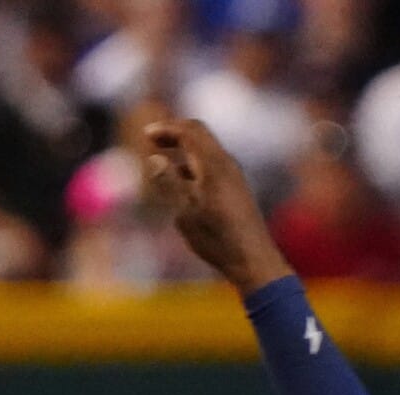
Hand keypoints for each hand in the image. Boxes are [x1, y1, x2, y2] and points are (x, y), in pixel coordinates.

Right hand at [140, 118, 293, 292]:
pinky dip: (193, 166)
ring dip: (183, 151)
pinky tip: (183, 183)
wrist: (252, 259)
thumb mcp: (186, 211)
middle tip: (153, 141)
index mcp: (213, 164)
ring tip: (163, 162)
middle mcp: (226, 164)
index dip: (167, 128)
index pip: (189, 131)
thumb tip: (154, 158)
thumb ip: (169, 182)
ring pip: (205, 152)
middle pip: (199, 136)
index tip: (147, 134)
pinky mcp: (236, 191)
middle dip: (175, 134)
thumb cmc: (216, 238)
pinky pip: (211, 167)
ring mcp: (234, 177)